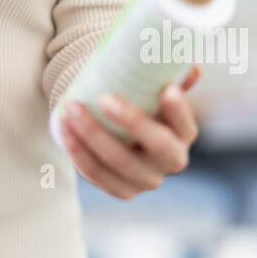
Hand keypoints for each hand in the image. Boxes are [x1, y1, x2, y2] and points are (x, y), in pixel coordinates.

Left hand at [60, 65, 201, 198]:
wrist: (116, 129)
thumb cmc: (138, 100)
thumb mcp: (152, 87)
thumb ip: (167, 74)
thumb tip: (193, 67)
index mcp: (184, 134)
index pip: (187, 124)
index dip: (178, 111)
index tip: (166, 90)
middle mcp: (171, 161)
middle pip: (158, 146)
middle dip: (132, 122)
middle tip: (104, 98)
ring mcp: (146, 180)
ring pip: (120, 162)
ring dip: (93, 134)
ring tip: (71, 107)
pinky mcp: (122, 190)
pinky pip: (97, 174)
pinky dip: (77, 151)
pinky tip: (63, 127)